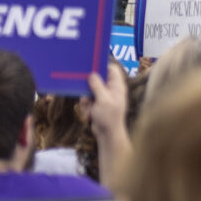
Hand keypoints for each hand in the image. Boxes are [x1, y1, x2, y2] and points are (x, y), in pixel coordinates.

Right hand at [87, 65, 131, 187]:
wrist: (107, 135)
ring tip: (89, 108)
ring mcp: (103, 98)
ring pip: (90, 91)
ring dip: (86, 99)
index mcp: (117, 86)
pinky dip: (86, 107)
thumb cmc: (109, 117)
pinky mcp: (97, 105)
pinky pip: (87, 101)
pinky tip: (88, 115)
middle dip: (89, 86)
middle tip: (83, 89)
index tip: (90, 65)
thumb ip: (97, 86)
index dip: (102, 66)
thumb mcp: (103, 100)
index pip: (111, 70)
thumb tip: (92, 74)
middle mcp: (111, 90)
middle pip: (98, 79)